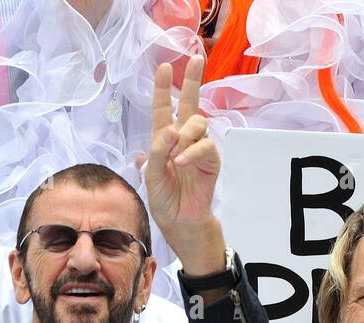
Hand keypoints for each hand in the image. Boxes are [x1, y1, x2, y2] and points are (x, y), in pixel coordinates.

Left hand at [146, 54, 224, 269]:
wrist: (180, 222)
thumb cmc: (164, 200)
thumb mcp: (152, 176)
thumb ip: (158, 153)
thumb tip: (170, 131)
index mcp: (164, 140)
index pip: (164, 109)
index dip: (164, 89)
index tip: (164, 67)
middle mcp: (183, 139)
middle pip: (190, 104)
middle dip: (193, 80)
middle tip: (196, 58)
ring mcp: (198, 148)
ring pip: (197, 123)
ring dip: (185, 133)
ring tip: (176, 154)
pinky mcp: (211, 161)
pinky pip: (204, 146)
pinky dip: (192, 153)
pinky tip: (182, 163)